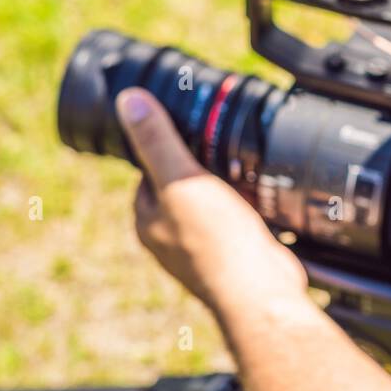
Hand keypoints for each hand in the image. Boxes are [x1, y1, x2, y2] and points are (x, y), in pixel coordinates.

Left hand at [115, 88, 306, 311]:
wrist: (260, 289)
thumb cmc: (217, 239)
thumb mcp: (181, 178)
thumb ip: (156, 140)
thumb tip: (129, 100)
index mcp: (148, 221)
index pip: (147, 173)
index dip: (163, 148)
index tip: (184, 127)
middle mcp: (171, 238)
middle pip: (180, 188)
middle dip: (198, 166)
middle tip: (219, 140)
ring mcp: (204, 249)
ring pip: (209, 204)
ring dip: (224, 186)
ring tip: (242, 163)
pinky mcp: (235, 254)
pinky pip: (235, 220)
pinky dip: (246, 204)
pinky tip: (261, 193)